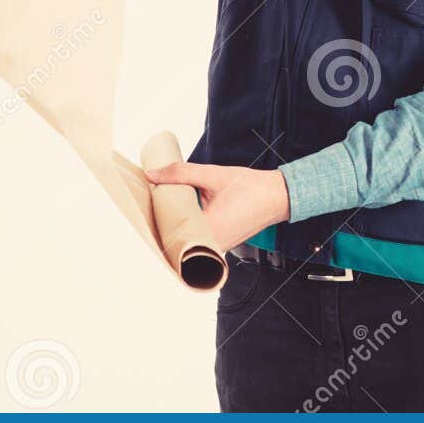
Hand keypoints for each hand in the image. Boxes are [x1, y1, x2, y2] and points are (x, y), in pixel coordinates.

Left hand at [142, 162, 290, 252]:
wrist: (279, 196)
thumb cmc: (251, 187)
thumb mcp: (212, 176)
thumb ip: (180, 174)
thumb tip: (152, 174)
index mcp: (208, 231)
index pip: (169, 234)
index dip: (154, 224)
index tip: (144, 212)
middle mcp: (212, 245)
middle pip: (175, 241)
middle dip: (162, 226)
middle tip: (152, 209)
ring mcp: (218, 248)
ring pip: (187, 242)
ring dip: (176, 228)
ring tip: (166, 210)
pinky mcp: (223, 244)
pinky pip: (199, 240)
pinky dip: (190, 229)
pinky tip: (185, 214)